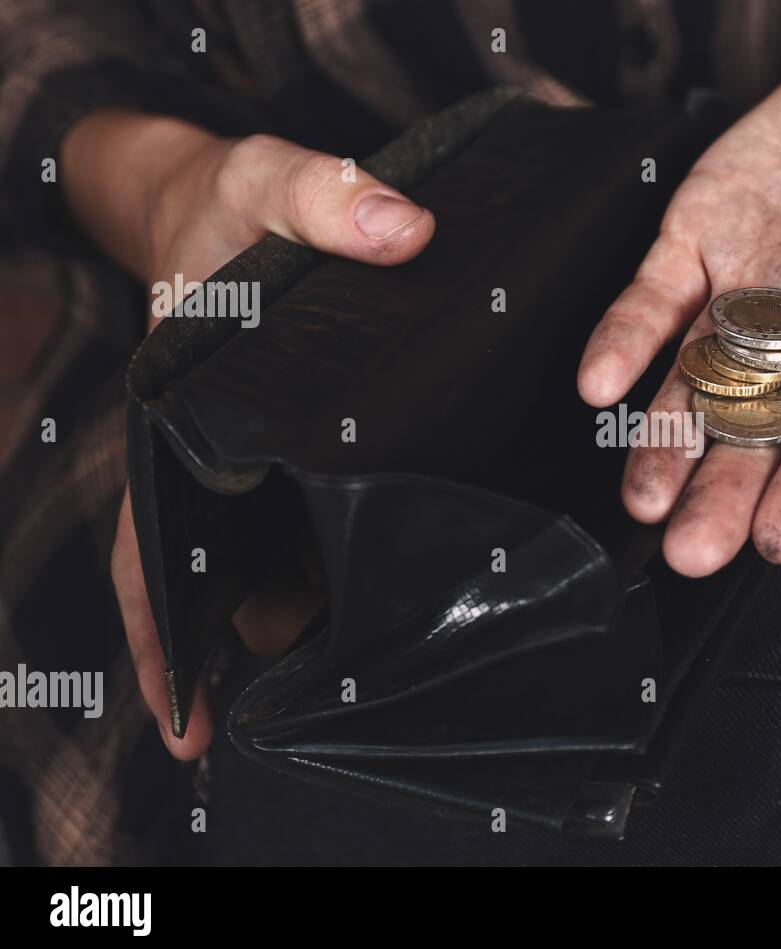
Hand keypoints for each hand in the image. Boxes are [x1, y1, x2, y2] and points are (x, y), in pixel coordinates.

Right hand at [62, 110, 434, 756]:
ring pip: (270, 556)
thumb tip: (408, 231)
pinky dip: (340, 548)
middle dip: (247, 644)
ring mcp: (258, 455)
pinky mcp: (304, 445)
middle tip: (300, 709)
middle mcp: (212, 451)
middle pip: (216, 576)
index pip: (158, 544)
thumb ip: (329, 198)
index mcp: (178, 415)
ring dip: (306, 608)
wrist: (229, 200)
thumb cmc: (233, 204)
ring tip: (366, 662)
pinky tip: (392, 576)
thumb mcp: (270, 180)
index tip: (187, 722)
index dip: (163, 636)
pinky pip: (311, 513)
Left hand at [577, 25, 780, 575]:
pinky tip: (601, 383)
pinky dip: (627, 335)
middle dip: (730, 485)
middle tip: (693, 553)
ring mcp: (758, 283)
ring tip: (643, 501)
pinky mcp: (706, 234)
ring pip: (706, 375)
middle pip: (773, 418)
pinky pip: (658, 294)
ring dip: (669, 438)